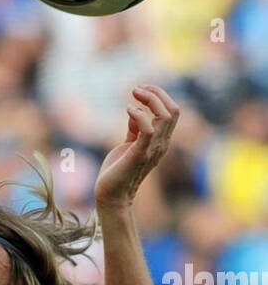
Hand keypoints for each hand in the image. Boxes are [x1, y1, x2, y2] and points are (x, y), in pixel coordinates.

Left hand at [95, 85, 179, 211]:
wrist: (111, 195)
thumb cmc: (118, 170)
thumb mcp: (129, 144)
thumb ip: (135, 129)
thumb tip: (136, 110)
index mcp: (161, 141)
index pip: (172, 112)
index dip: (160, 96)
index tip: (141, 90)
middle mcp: (161, 144)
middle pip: (173, 110)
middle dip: (157, 93)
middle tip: (137, 89)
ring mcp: (152, 149)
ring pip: (165, 116)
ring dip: (150, 99)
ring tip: (133, 94)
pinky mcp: (139, 155)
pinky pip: (148, 129)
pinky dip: (139, 115)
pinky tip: (129, 110)